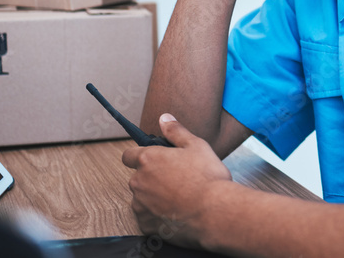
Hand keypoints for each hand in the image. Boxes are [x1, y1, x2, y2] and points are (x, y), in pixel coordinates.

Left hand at [122, 114, 232, 247]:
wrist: (215, 212)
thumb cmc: (207, 177)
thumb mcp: (196, 146)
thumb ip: (176, 131)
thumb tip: (164, 118)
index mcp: (148, 159)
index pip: (128, 155)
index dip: (140, 156)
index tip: (153, 160)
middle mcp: (138, 182)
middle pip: (138, 178)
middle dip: (151, 178)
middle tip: (176, 179)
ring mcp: (141, 205)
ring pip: (142, 199)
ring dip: (154, 198)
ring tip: (179, 198)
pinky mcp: (146, 225)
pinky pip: (147, 219)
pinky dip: (157, 217)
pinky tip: (176, 213)